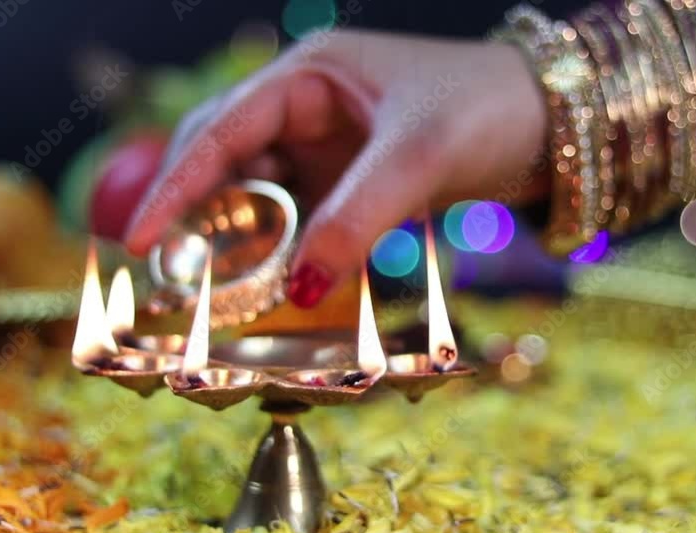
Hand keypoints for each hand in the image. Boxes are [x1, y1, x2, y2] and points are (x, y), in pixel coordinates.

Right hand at [123, 29, 547, 307]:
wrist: (552, 123)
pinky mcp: (357, 182)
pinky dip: (295, 253)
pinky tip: (287, 285)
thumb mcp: (417, 157)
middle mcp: (310, 109)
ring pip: (268, 199)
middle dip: (204, 219)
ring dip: (249, 244)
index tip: (143, 240)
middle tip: (177, 278)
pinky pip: (309, 221)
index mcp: (310, 76)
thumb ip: (355, 218)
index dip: (178, 185)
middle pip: (231, 166)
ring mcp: (333, 149)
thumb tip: (299, 284)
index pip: (221, 130)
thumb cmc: (488, 109)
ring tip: (227, 292)